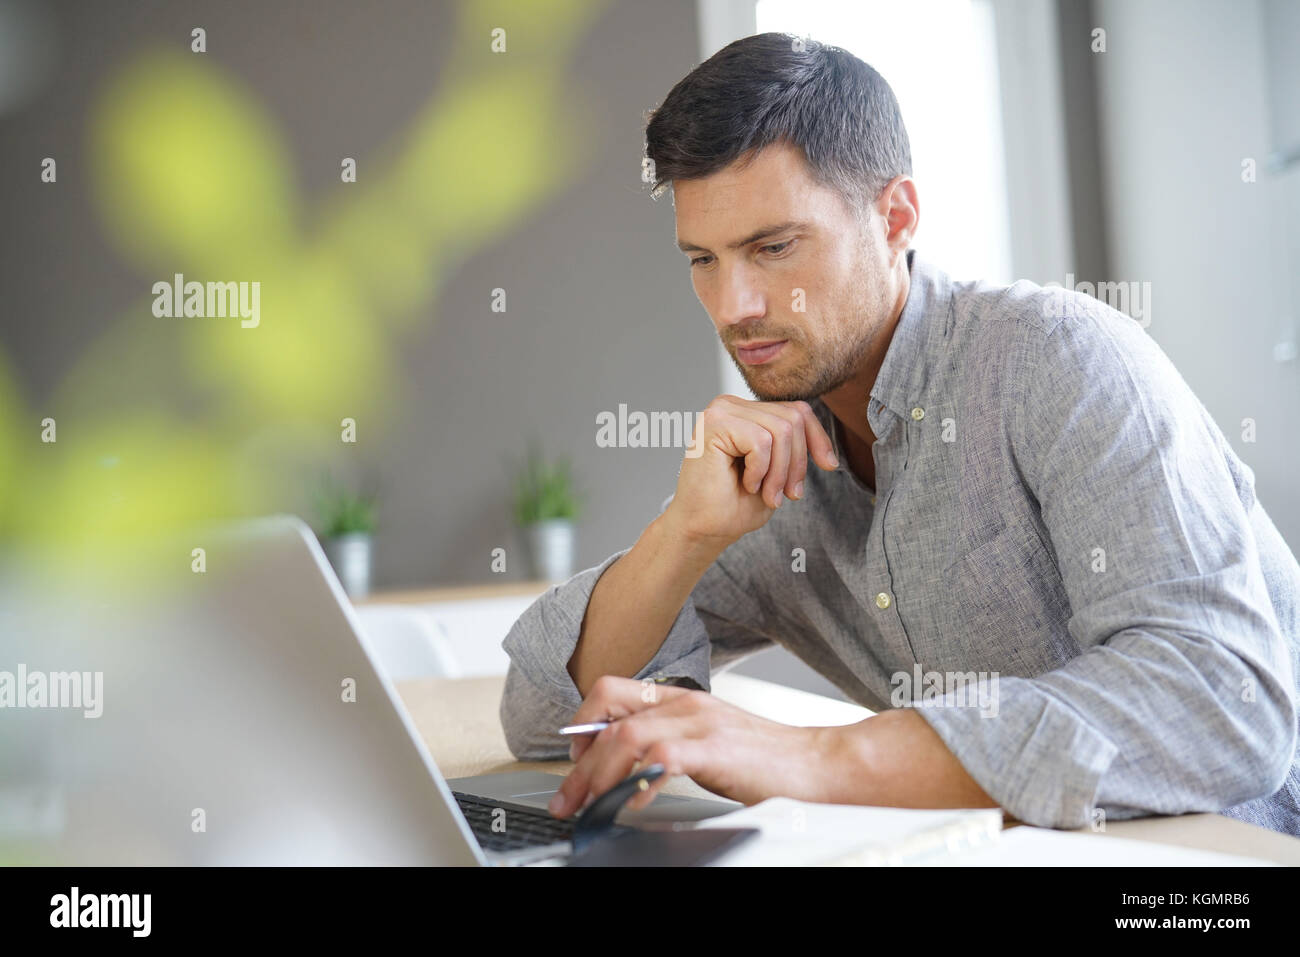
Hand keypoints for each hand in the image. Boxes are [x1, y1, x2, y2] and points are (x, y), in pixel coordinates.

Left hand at [548, 675, 834, 817]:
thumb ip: (671, 745)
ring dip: (594, 775)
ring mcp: (698, 723)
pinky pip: (658, 758)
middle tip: (567, 795)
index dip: (582, 725)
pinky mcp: (713, 749)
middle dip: (577, 759)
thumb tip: (629, 769)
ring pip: (623, 736)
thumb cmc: (769, 760)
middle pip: (607, 711)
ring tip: (585, 806)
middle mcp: (685, 703)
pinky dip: (635, 781)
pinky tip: (630, 804)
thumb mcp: (709, 741)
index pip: (611, 691)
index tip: (575, 762)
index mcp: (681, 698)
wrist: (820, 765)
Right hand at [664, 395, 838, 549]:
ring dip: (780, 472)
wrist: (702, 530)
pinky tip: (746, 483)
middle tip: (787, 494)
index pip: (796, 410)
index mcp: (745, 413)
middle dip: (798, 462)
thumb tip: (824, 441)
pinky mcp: (714, 424)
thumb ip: (793, 447)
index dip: (818, 438)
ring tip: (766, 494)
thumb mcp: (777, 472)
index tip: (829, 465)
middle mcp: (731, 405)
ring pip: (782, 430)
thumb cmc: (733, 506)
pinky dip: (760, 470)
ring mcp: (721, 411)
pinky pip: (761, 441)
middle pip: (793, 418)